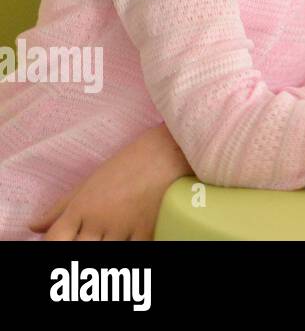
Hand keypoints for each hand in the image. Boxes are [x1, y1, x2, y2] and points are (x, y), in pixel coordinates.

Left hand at [30, 124, 190, 240]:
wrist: (171, 150)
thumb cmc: (129, 163)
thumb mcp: (90, 181)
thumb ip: (60, 206)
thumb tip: (34, 226)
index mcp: (80, 207)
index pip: (54, 239)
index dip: (56, 245)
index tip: (66, 242)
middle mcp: (98, 220)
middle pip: (79, 250)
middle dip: (84, 245)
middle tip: (98, 234)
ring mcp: (123, 227)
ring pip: (107, 253)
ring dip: (110, 245)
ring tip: (117, 233)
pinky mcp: (148, 231)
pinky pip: (135, 251)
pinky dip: (132, 247)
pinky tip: (133, 238)